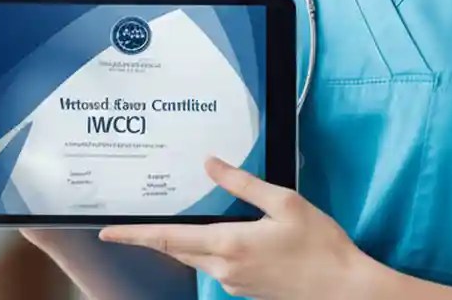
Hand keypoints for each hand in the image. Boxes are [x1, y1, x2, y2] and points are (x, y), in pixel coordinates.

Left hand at [99, 157, 374, 299]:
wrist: (343, 289)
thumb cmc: (320, 245)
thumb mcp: (284, 202)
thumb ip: (243, 184)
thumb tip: (211, 163)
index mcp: (229, 244)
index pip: (169, 240)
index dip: (135, 235)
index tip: (107, 232)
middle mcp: (224, 269)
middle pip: (179, 250)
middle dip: (156, 236)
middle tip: (132, 222)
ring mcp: (235, 283)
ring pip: (199, 257)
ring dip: (187, 241)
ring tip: (183, 220)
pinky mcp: (247, 290)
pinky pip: (219, 265)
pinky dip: (211, 249)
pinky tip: (226, 234)